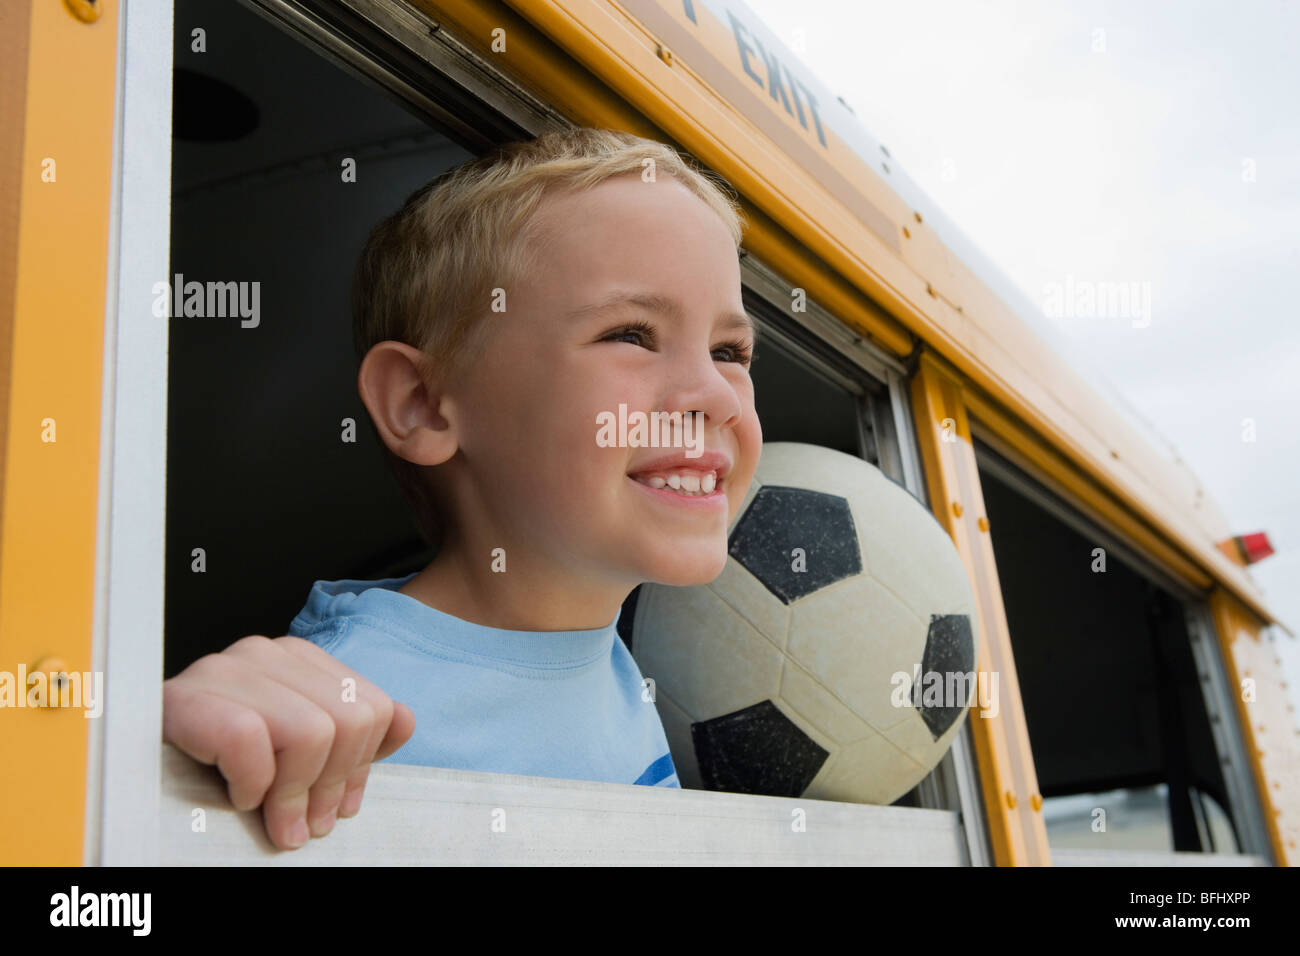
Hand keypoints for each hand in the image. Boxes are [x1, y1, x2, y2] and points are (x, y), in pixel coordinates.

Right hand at [162, 635, 415, 849]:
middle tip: (306, 825)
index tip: (340, 803)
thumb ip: (350, 732)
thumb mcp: (295, 743)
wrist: (134, 762)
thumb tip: (404, 724)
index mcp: (300, 659)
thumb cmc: (216, 757)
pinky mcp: (192, 697)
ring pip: (310, 732)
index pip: (373, 707)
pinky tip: (236, 795)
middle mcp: (268, 654)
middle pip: (350, 720)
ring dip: (292, 793)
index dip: (362, 766)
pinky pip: (250, 742)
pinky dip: (250, 783)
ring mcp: (228, 668)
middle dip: (332, 785)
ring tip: (273, 819)